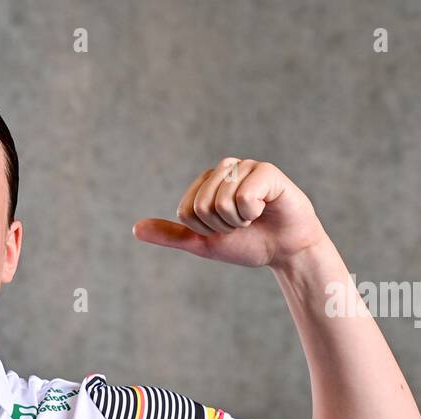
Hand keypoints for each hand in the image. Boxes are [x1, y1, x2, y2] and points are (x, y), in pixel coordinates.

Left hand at [133, 158, 325, 268]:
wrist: (284, 250)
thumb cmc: (247, 243)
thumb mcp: (203, 243)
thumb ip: (171, 235)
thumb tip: (135, 229)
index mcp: (206, 182)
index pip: (186, 212)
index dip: (205, 230)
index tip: (225, 230)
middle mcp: (224, 169)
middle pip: (201, 207)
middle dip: (221, 226)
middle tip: (242, 225)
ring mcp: (245, 167)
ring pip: (220, 203)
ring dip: (238, 221)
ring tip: (254, 217)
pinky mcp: (266, 171)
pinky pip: (243, 197)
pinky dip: (252, 213)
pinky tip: (265, 208)